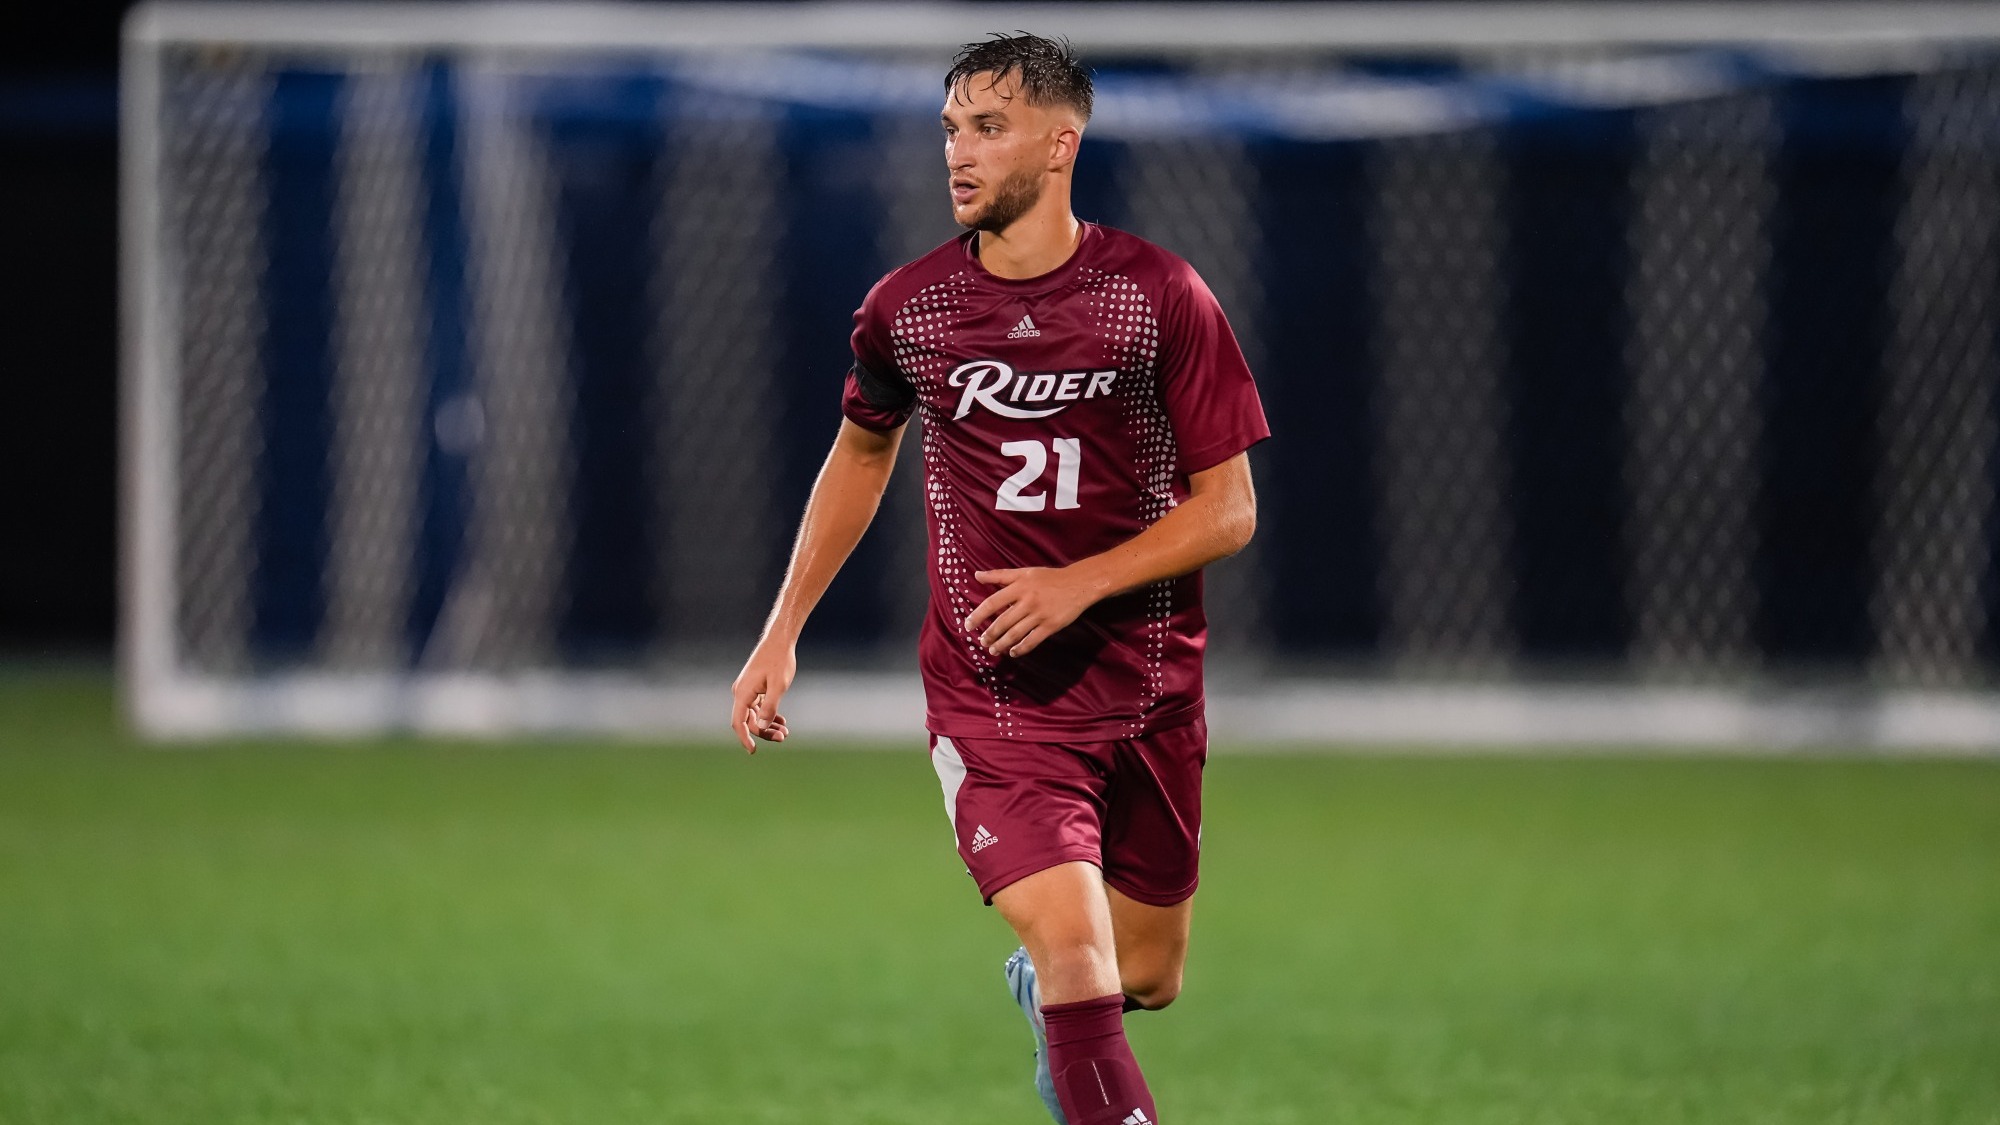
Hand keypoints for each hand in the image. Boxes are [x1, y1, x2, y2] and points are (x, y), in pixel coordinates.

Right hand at [729, 640, 795, 751]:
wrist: (779, 641)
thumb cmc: (779, 661)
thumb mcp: (778, 686)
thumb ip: (770, 708)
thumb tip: (762, 727)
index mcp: (743, 693)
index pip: (739, 722)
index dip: (745, 738)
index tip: (753, 751)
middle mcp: (741, 692)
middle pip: (748, 721)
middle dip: (764, 732)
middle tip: (783, 737)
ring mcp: (746, 690)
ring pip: (754, 715)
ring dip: (768, 725)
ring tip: (785, 732)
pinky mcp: (753, 687)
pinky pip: (758, 707)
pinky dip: (768, 714)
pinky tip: (781, 721)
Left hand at [964, 566, 1100, 657]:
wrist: (1079, 584)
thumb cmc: (1049, 578)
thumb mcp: (1024, 572)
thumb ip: (999, 575)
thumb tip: (976, 575)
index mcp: (1019, 587)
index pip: (992, 603)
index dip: (977, 615)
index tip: (967, 626)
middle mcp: (1027, 601)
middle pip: (1002, 622)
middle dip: (989, 634)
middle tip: (982, 641)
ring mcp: (1039, 615)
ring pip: (1015, 634)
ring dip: (1001, 644)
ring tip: (993, 649)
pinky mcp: (1050, 626)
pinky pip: (1032, 640)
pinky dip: (1021, 648)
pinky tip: (1013, 652)